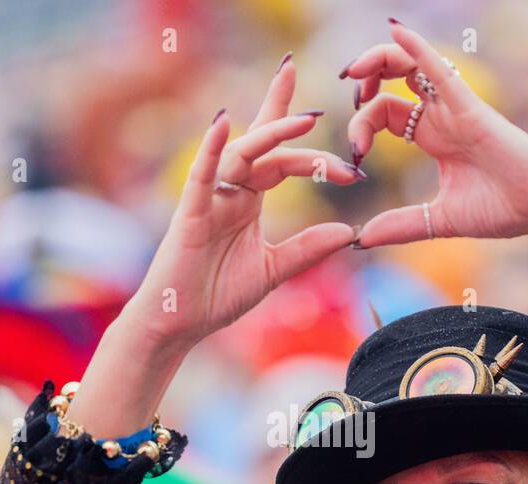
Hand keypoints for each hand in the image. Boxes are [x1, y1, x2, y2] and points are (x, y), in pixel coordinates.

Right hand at [70, 56, 362, 436]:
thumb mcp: (273, 269)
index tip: (345, 149)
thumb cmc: (217, 294)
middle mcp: (230, 192)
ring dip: (271, 135)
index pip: (280, 158)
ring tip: (304, 120)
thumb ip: (307, 249)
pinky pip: (200, 176)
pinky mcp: (189, 214)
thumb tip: (348, 232)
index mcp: (249, 201)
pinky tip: (224, 123)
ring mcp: (209, 199)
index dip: (306, 143)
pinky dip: (210, 149)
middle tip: (324, 116)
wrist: (179, 324)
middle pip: (265, 147)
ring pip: (241, 155)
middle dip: (292, 128)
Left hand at [346, 20, 527, 258]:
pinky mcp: (468, 106)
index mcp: (432, 137)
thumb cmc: (503, 209)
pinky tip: (395, 32)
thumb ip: (402, 225)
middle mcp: (440, 116)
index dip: (361, 127)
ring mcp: (454, 108)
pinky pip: (437, 69)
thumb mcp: (439, 220)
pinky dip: (416, 49)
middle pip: (391, 85)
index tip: (355, 158)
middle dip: (364, 85)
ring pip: (410, 67)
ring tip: (354, 72)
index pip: (385, 114)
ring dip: (378, 61)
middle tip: (351, 99)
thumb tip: (362, 240)